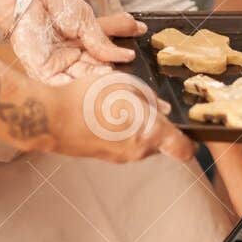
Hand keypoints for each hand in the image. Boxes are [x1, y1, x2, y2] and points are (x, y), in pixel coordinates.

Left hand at [9, 0, 145, 84]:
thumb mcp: (85, 18)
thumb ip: (102, 41)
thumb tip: (125, 56)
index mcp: (79, 40)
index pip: (104, 54)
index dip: (121, 56)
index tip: (138, 56)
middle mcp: (69, 55)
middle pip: (96, 69)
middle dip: (114, 74)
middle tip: (133, 78)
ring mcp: (57, 64)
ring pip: (83, 79)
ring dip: (100, 80)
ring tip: (119, 77)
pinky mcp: (43, 71)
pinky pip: (65, 84)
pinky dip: (82, 84)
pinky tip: (99, 79)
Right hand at [50, 68, 192, 164]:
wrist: (50, 119)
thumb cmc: (87, 98)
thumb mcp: (123, 84)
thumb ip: (147, 96)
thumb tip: (159, 106)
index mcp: (149, 134)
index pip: (184, 149)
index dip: (190, 140)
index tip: (187, 128)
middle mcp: (138, 152)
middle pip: (161, 143)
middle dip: (157, 126)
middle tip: (144, 103)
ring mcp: (119, 157)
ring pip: (140, 143)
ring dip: (137, 128)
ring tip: (118, 104)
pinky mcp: (103, 157)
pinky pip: (121, 144)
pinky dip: (119, 131)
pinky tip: (103, 112)